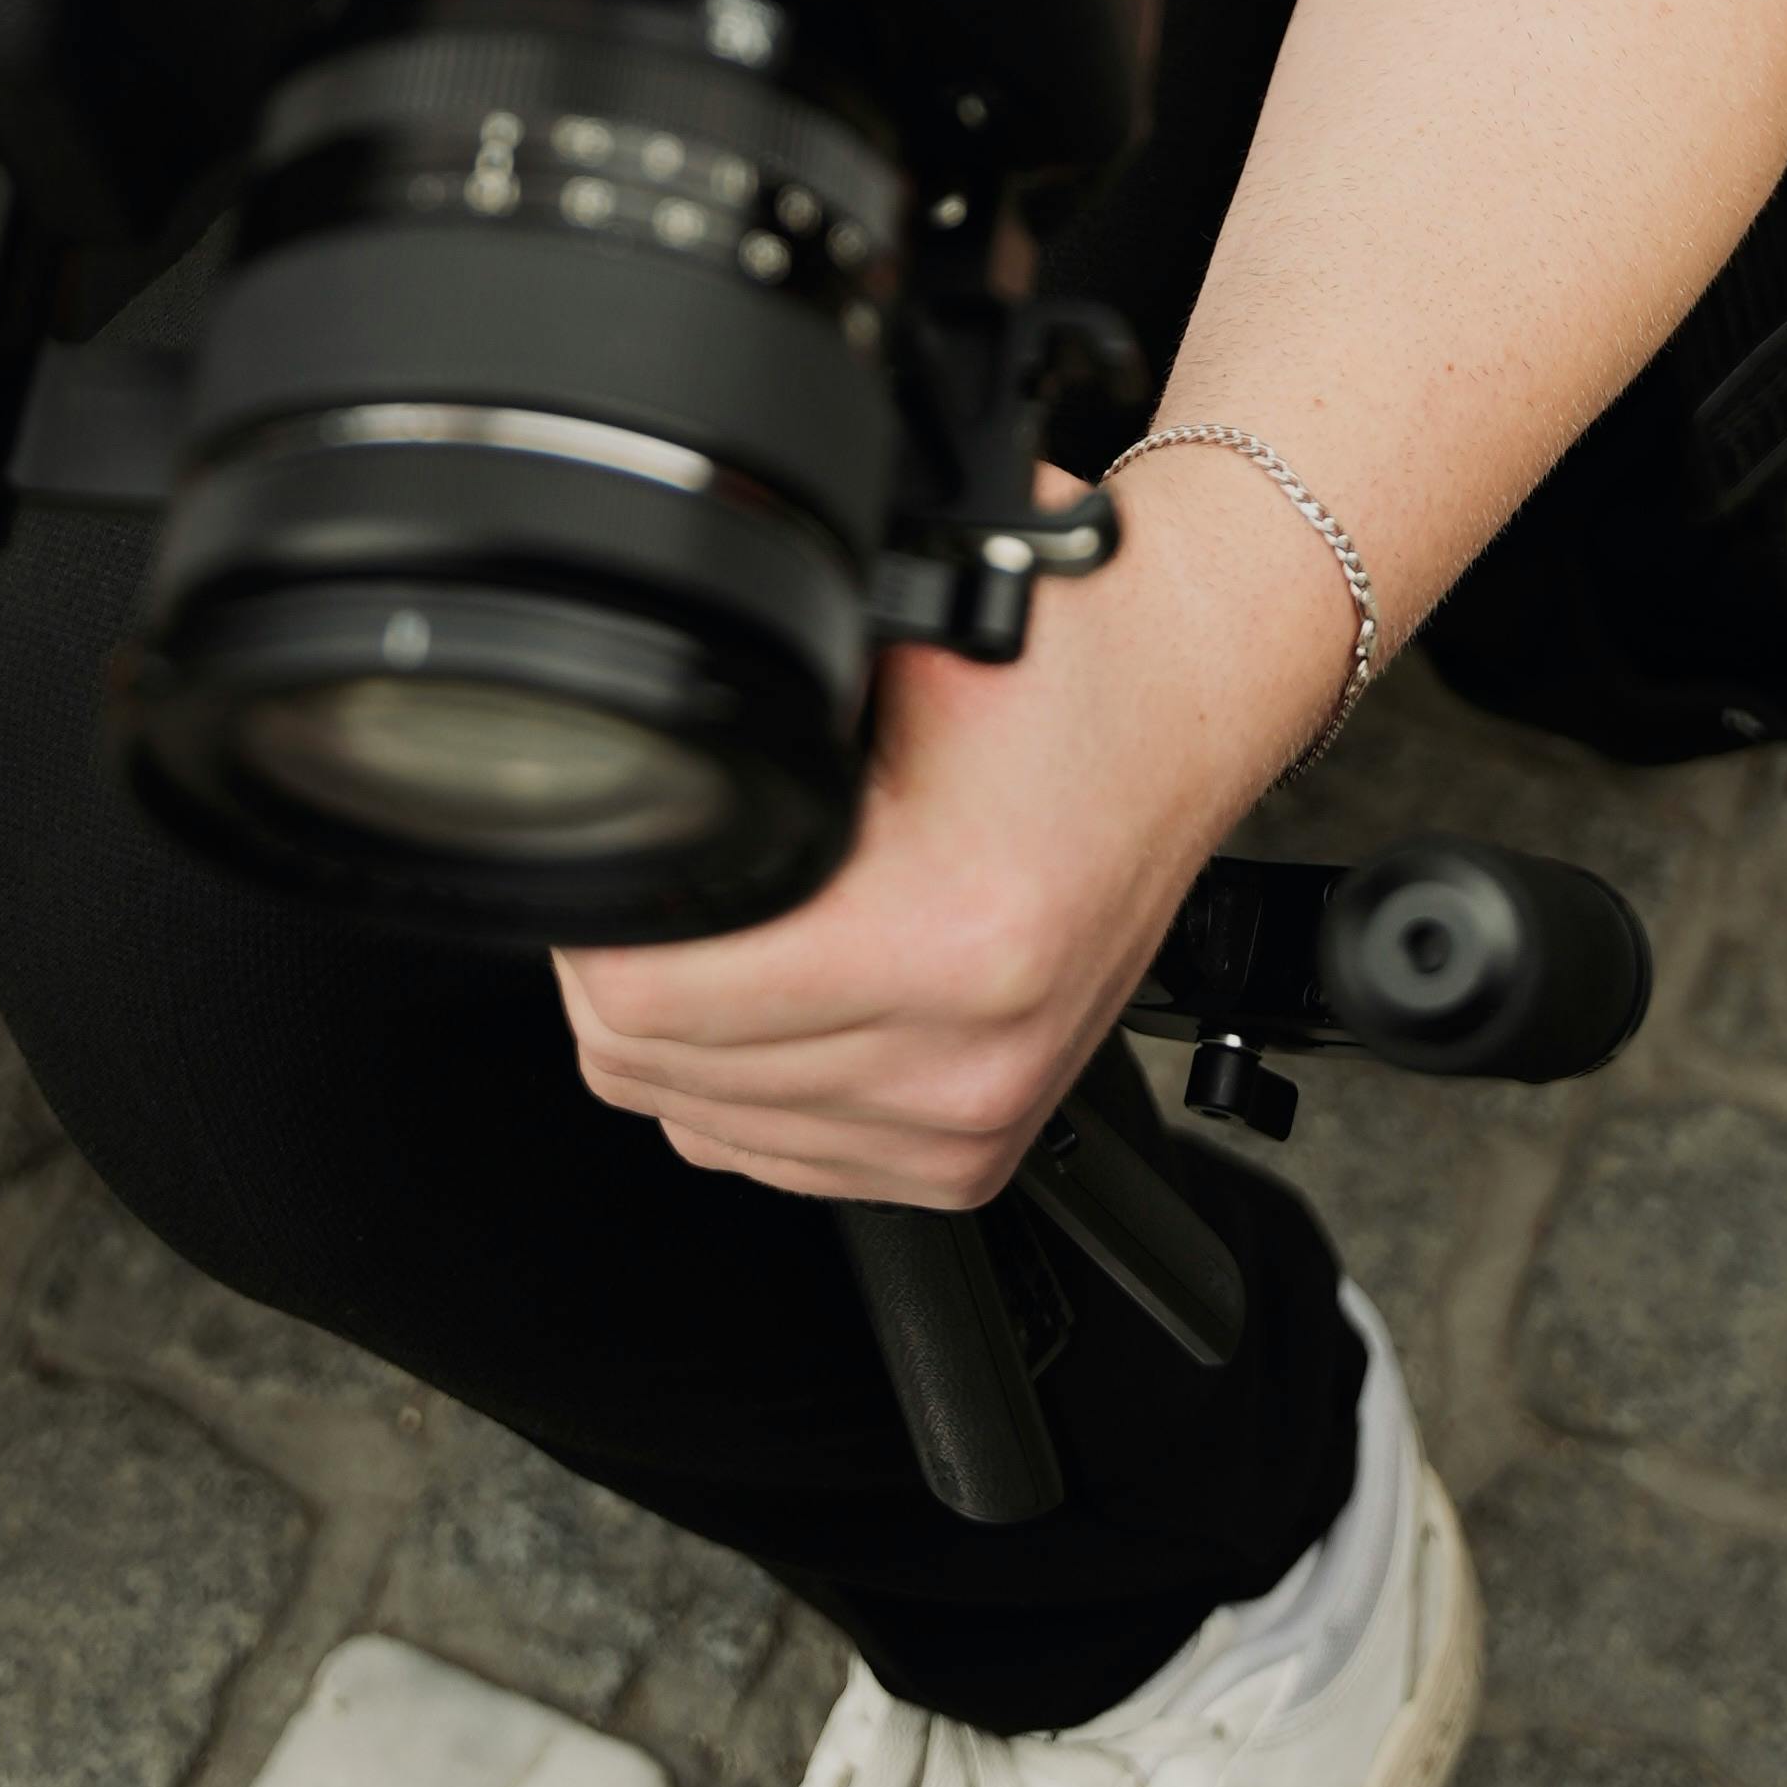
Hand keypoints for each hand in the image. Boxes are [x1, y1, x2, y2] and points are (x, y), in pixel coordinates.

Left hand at [555, 471, 1343, 1207]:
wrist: (1191, 688)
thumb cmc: (1068, 646)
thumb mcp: (888, 627)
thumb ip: (753, 705)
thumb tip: (606, 745)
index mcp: (946, 936)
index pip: (648, 1000)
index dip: (596, 914)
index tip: (615, 849)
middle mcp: (968, 1058)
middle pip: (654, 1072)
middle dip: (631, 961)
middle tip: (677, 863)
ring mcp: (973, 1121)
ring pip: (698, 1128)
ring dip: (687, 1029)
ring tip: (745, 914)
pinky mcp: (972, 1153)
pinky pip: (773, 1159)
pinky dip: (749, 1081)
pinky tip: (790, 982)